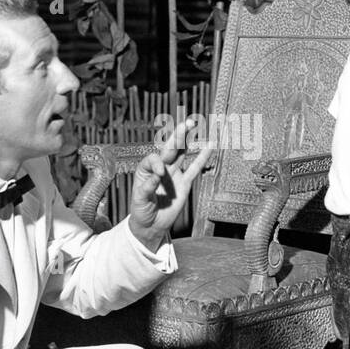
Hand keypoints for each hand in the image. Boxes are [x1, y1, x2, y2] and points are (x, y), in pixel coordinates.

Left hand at [128, 117, 214, 249]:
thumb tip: (158, 176)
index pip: (154, 158)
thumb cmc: (141, 211)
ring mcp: (173, 174)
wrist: (151, 225)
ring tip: (194, 125)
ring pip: (182, 153)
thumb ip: (147, 187)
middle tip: (186, 123)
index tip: (160, 174)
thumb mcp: (140, 200)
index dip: (158, 163)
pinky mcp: (184, 183)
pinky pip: (194, 169)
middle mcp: (160, 168)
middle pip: (169, 148)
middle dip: (178, 135)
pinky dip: (202, 157)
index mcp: (146, 169)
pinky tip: (209, 145)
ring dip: (188, 140)